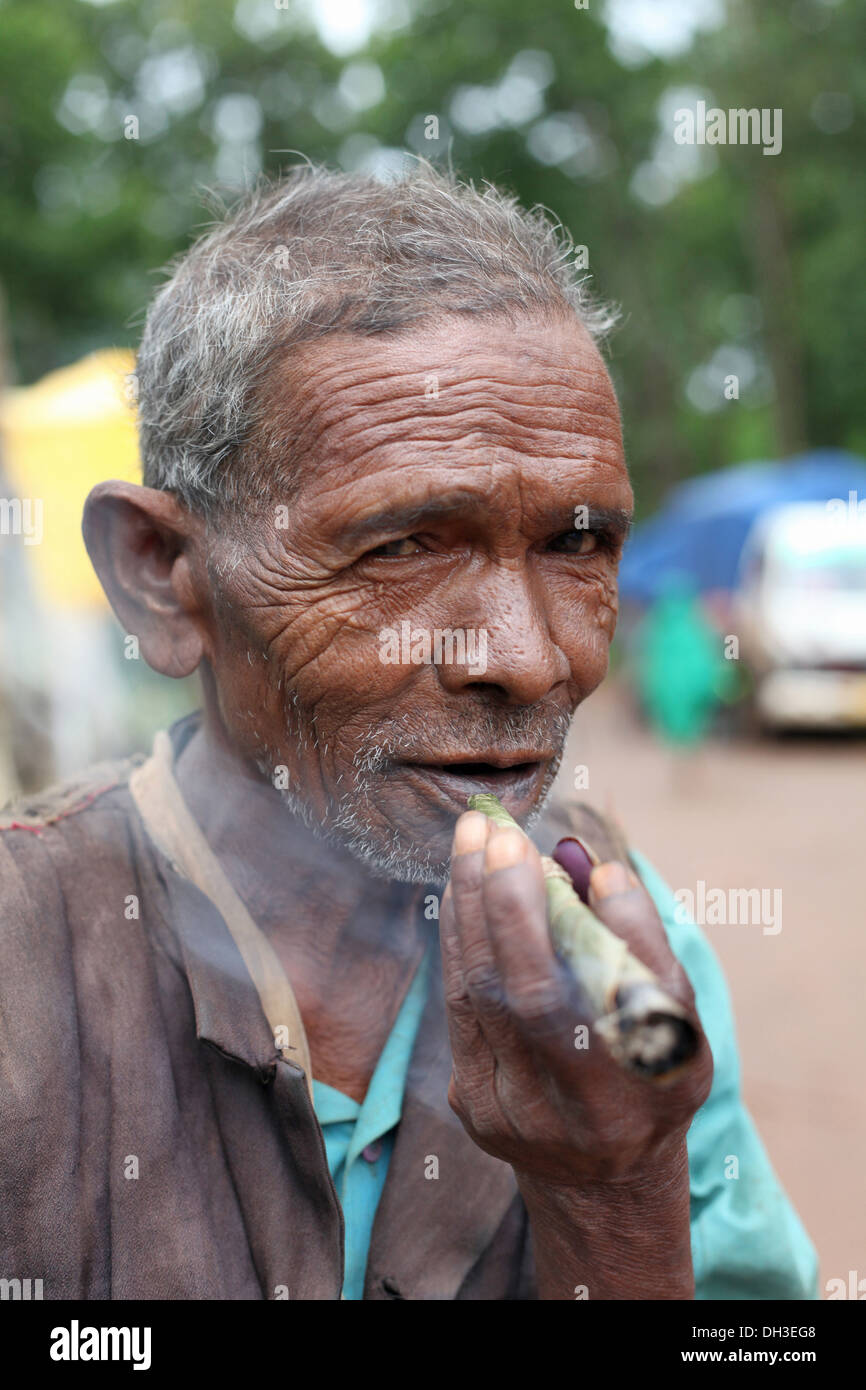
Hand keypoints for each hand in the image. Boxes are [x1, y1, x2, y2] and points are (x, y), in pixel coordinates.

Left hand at [439, 811, 713, 1189]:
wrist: (605, 1175)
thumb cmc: (653, 1076)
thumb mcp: (679, 1021)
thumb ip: (644, 946)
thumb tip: (599, 870)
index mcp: (625, 1094)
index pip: (565, 1002)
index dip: (535, 924)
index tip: (528, 849)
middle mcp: (558, 1111)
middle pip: (511, 993)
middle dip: (496, 901)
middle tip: (491, 826)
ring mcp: (505, 1112)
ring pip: (472, 994)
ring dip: (468, 908)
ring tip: (472, 839)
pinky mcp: (470, 1104)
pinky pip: (455, 1007)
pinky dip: (458, 941)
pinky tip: (462, 890)